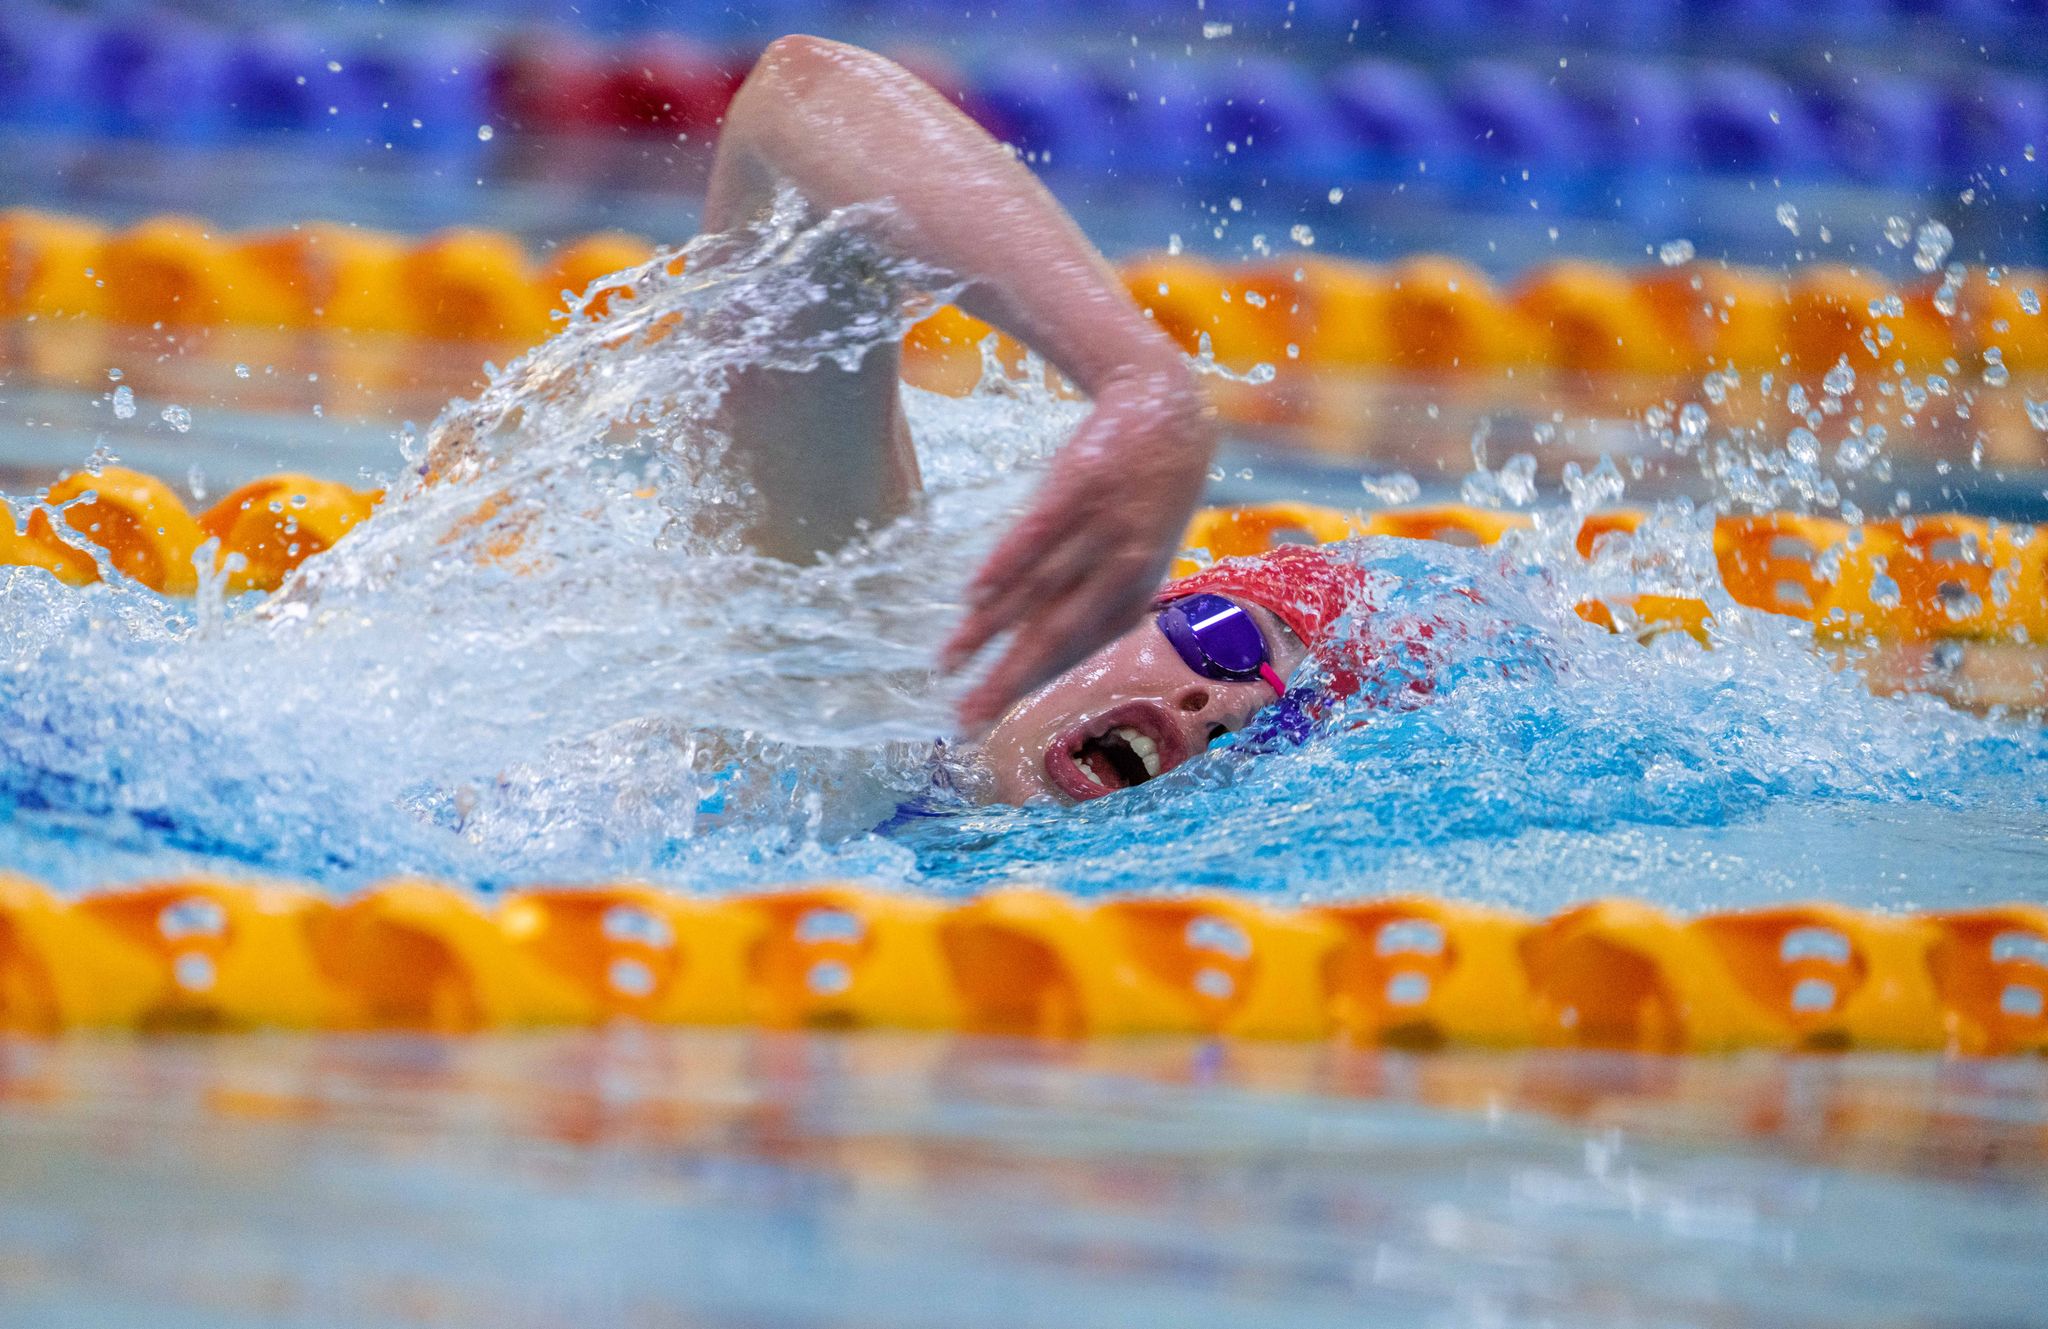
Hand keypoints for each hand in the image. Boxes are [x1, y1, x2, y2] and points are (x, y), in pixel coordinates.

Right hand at [943, 364, 1216, 727]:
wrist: (1167, 409)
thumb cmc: (1149, 490)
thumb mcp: (1145, 549)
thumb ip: (1110, 597)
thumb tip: (1069, 646)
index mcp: (1135, 590)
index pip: (1076, 650)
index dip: (1032, 684)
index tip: (991, 714)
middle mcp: (1118, 567)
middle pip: (1051, 635)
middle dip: (1006, 680)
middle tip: (966, 717)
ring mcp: (1098, 527)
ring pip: (1034, 591)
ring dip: (987, 631)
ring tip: (946, 663)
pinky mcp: (1077, 485)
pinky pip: (1035, 534)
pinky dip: (1004, 565)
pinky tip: (973, 595)